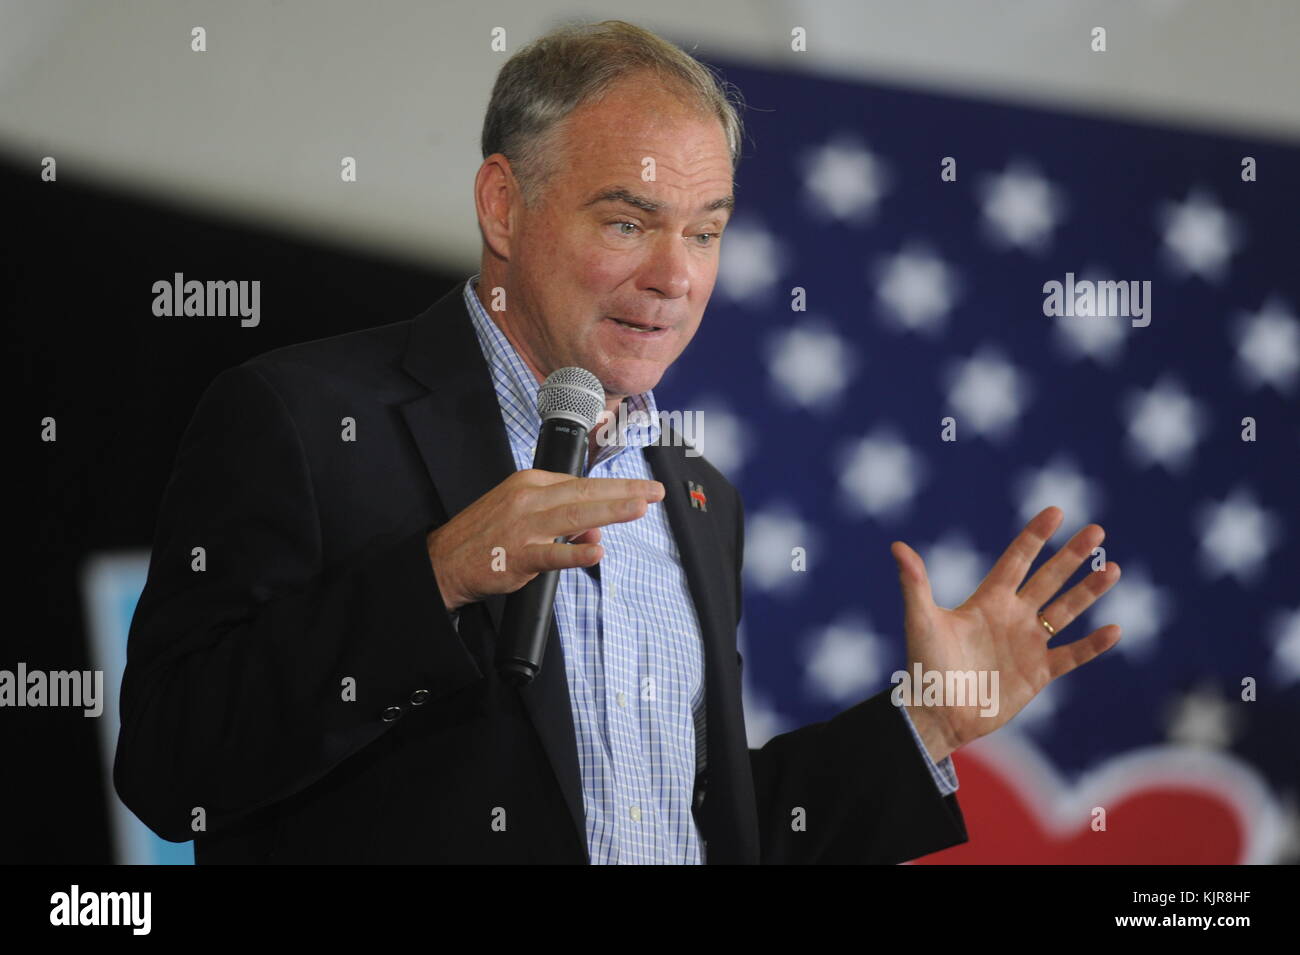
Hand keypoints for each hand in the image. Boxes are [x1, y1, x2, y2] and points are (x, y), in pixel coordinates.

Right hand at [425, 470, 664, 610]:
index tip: (642, 489)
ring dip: (610, 511)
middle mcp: (528, 499)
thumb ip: (563, 523)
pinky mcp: (516, 556)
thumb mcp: (524, 517)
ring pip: (574, 515)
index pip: (581, 483)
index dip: (615, 487)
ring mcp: (522, 527)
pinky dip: (574, 552)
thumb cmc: (485, 537)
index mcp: (531, 484)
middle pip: (584, 492)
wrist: (443, 562)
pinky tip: (596, 551)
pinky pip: (550, 554)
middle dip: (624, 492)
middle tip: (655, 492)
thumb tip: (597, 530)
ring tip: (639, 508)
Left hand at [891, 506, 1121, 761]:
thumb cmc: (925, 666)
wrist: (937, 713)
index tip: (1055, 511)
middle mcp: (1012, 616)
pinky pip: (1071, 655)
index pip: (1016, 560)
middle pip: (1048, 579)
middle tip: (1096, 530)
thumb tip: (897, 546)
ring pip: (1066, 611)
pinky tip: (1115, 628)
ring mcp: (1027, 644)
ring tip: (1113, 569)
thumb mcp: (921, 621)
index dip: (1035, 537)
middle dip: (1071, 556)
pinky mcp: (1038, 673)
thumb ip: (915, 584)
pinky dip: (1093, 644)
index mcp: (987, 600)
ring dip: (1088, 592)